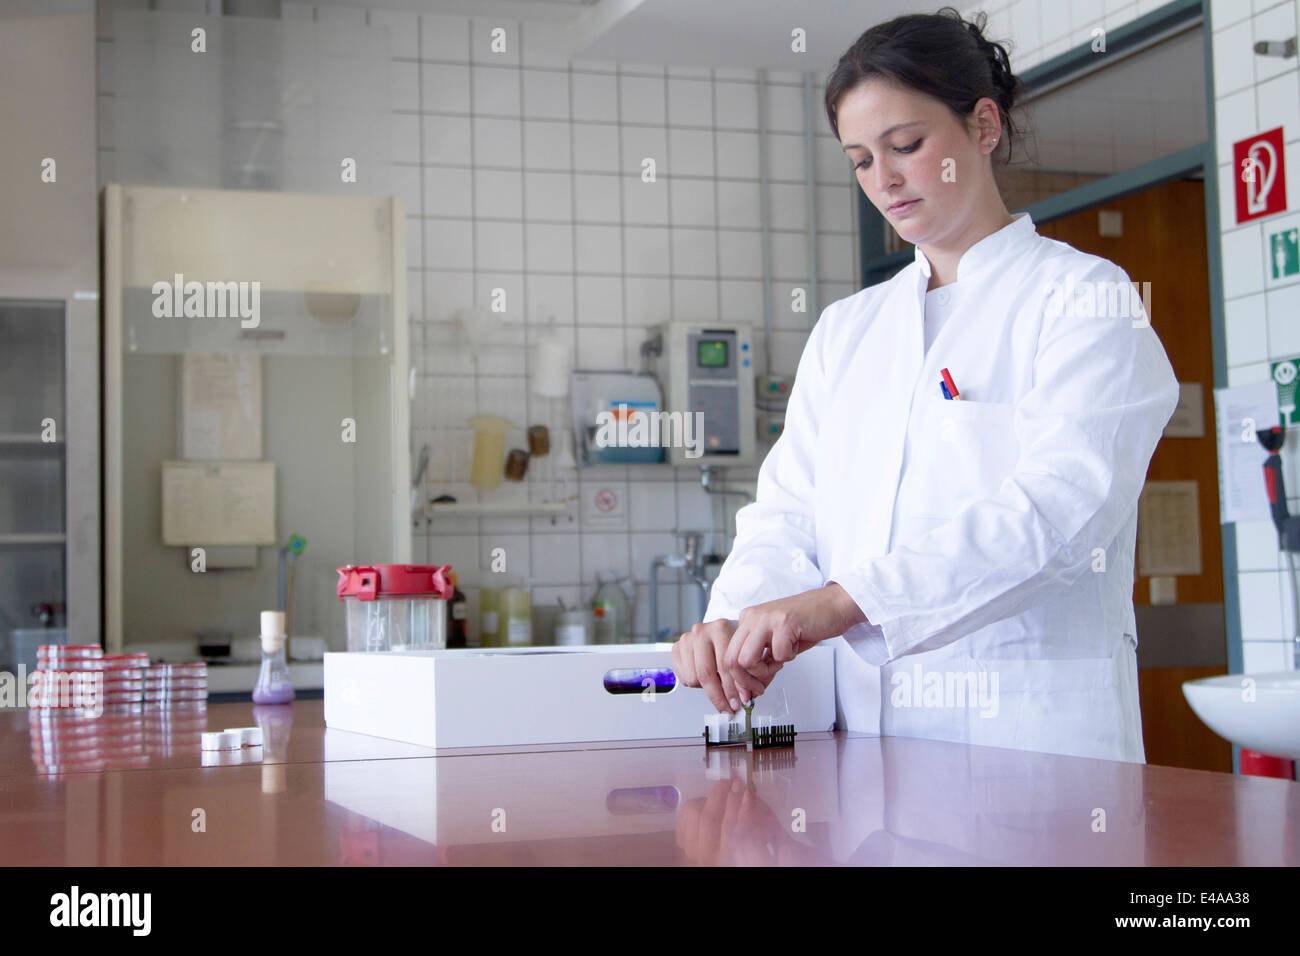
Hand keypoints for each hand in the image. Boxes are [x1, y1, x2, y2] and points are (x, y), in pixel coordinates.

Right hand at [672, 619, 743, 714]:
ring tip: (717, 686)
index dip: (732, 689)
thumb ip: (743, 675)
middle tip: (727, 707)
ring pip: (693, 678)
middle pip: (706, 674)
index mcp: (720, 628)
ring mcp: (687, 639)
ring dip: (706, 689)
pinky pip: (684, 676)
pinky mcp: (677, 648)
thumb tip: (744, 697)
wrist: (718, 631)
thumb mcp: (742, 654)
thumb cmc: (731, 642)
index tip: (737, 703)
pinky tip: (705, 678)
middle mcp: (701, 632)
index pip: (725, 665)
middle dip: (718, 697)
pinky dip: (695, 683)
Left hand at [723, 583, 865, 701]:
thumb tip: (751, 689)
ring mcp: (766, 618)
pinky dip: (788, 658)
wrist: (834, 605)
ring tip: (781, 661)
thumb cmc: (809, 623)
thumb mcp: (778, 646)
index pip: (728, 655)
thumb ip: (763, 665)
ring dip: (766, 670)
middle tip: (761, 688)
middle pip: (731, 660)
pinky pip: (777, 655)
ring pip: (747, 660)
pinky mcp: (784, 623)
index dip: (738, 679)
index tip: (749, 692)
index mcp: (748, 620)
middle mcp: (752, 616)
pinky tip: (796, 645)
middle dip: (747, 682)